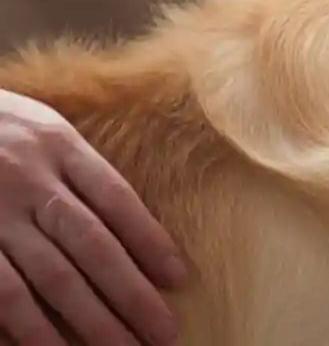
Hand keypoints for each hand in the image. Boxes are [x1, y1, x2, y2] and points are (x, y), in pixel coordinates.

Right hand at [0, 90, 184, 345]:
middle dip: (131, 294)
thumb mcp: (43, 129)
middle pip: (91, 245)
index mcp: (57, 145)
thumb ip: (81, 170)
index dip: (150, 241)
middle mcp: (28, 181)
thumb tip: (134, 229)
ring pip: (48, 276)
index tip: (178, 279)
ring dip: (88, 320)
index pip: (116, 199)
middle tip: (163, 332)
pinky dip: (24, 325)